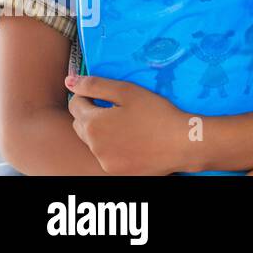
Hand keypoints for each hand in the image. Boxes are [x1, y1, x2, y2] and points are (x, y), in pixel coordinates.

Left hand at [66, 74, 195, 174]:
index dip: (86, 95)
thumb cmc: (157, 113)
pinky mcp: (116, 171)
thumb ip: (96, 85)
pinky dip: (113, 148)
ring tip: (127, 125)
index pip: (75, 105)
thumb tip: (69, 81)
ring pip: (93, 142)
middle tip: (115, 108)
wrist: (182, 143)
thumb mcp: (128, 92)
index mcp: (92, 124)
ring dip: (101, 132)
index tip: (103, 93)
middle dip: (91, 114)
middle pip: (80, 125)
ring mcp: (104, 161)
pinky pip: (107, 156)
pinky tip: (133, 141)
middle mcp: (93, 146)